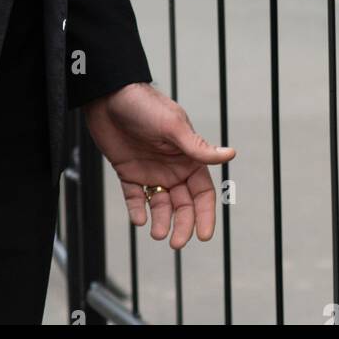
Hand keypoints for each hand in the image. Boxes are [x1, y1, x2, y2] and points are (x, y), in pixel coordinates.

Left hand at [82, 82, 235, 247]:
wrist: (107, 95)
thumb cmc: (144, 106)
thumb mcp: (172, 127)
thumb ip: (198, 147)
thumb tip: (231, 154)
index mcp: (188, 157)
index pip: (202, 193)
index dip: (205, 215)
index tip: (204, 236)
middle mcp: (172, 167)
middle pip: (184, 204)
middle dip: (183, 225)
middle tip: (176, 243)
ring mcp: (150, 170)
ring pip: (161, 204)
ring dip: (161, 221)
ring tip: (157, 233)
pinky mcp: (128, 171)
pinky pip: (136, 197)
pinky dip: (138, 210)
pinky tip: (139, 219)